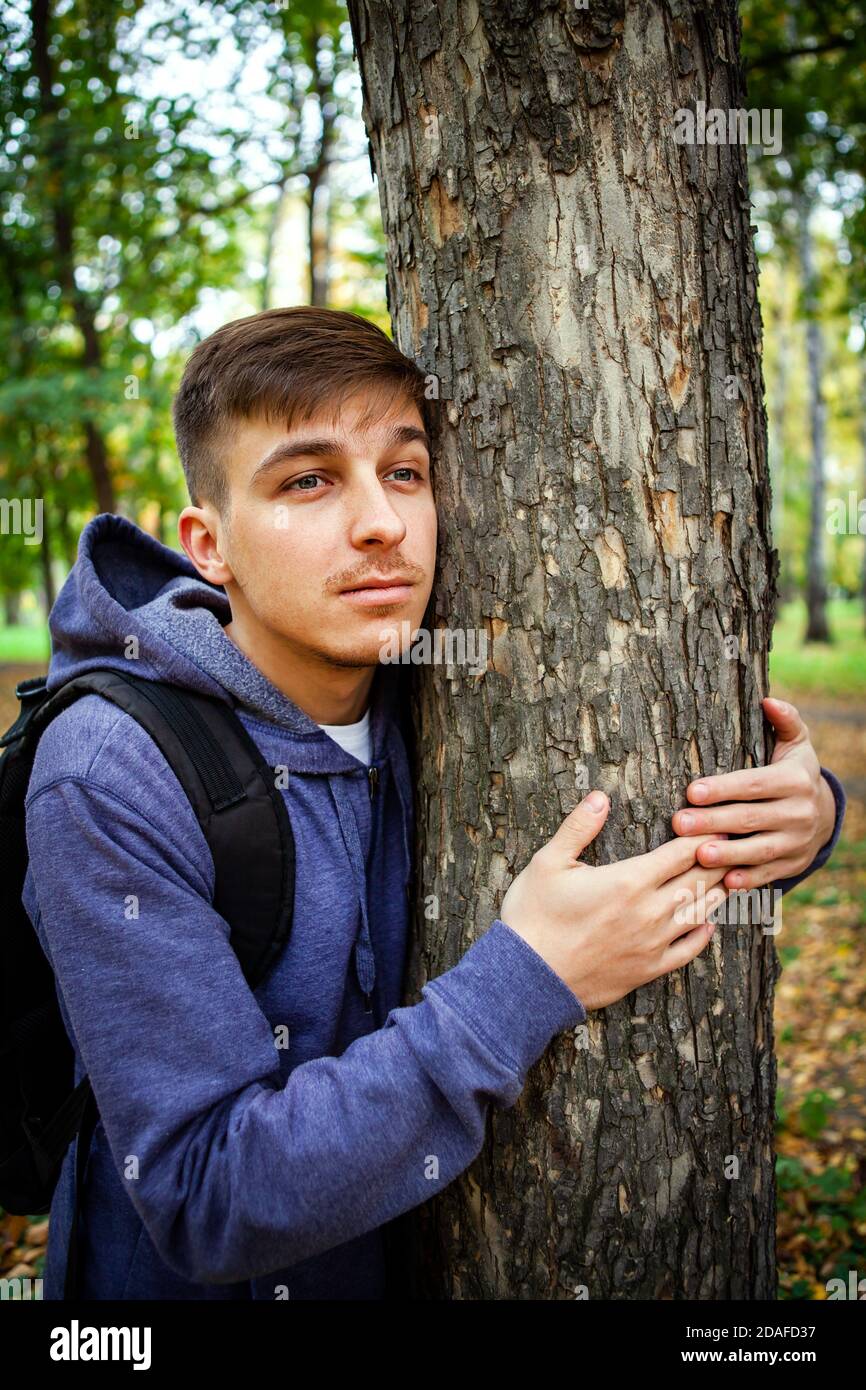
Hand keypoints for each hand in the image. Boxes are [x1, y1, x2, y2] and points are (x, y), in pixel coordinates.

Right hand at [499, 790, 730, 1011]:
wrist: (529, 978)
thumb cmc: (534, 916)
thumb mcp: (548, 862)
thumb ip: (579, 827)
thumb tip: (600, 796)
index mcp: (629, 880)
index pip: (680, 853)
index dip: (703, 837)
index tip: (719, 825)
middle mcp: (650, 911)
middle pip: (697, 881)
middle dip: (716, 861)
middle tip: (733, 848)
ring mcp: (652, 943)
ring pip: (699, 913)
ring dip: (716, 894)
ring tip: (728, 879)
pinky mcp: (648, 970)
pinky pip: (688, 951)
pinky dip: (703, 935)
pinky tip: (709, 925)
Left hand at [671, 697, 836, 892]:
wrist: (824, 813)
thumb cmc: (795, 771)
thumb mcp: (796, 744)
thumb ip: (785, 720)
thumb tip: (768, 700)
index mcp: (794, 780)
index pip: (754, 784)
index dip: (723, 788)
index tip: (692, 791)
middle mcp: (799, 812)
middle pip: (750, 818)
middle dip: (713, 821)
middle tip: (679, 823)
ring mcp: (797, 841)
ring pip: (760, 850)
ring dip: (729, 854)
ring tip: (699, 854)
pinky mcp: (792, 864)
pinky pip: (769, 873)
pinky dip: (748, 879)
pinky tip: (725, 882)